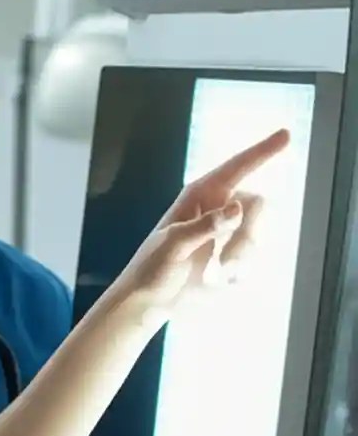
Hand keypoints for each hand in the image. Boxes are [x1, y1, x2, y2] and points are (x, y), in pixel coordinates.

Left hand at [111, 128, 289, 325]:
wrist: (149, 301)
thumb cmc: (151, 269)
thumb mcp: (172, 246)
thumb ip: (204, 226)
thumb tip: (237, 207)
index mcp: (198, 197)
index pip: (235, 168)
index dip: (262, 151)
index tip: (286, 135)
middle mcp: (216, 209)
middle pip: (256, 204)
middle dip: (248, 234)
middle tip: (227, 262)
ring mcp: (226, 231)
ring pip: (257, 232)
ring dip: (243, 256)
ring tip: (217, 275)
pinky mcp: (231, 254)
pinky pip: (253, 255)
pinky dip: (241, 270)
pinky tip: (220, 281)